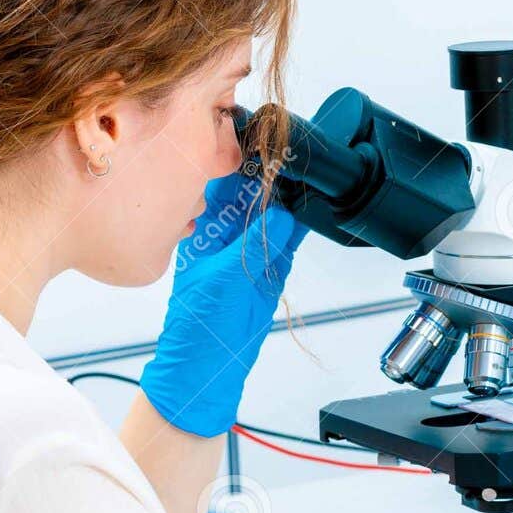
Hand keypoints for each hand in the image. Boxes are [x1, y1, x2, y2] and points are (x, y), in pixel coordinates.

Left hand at [139, 173, 307, 436]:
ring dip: (288, 196)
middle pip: (250, 194)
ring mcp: (250, 250)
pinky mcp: (271, 268)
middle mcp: (225, 235)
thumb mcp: (225, 278)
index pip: (219, 184)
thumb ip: (255, 244)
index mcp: (201, 230)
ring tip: (307, 173)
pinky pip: (287, 238)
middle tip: (292, 152)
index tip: (261, 142)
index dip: (237, 161)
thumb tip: (281, 213)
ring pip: (272, 213)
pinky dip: (300, 223)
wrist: (208, 370)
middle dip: (269, 173)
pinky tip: (313, 206)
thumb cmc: (199, 326)